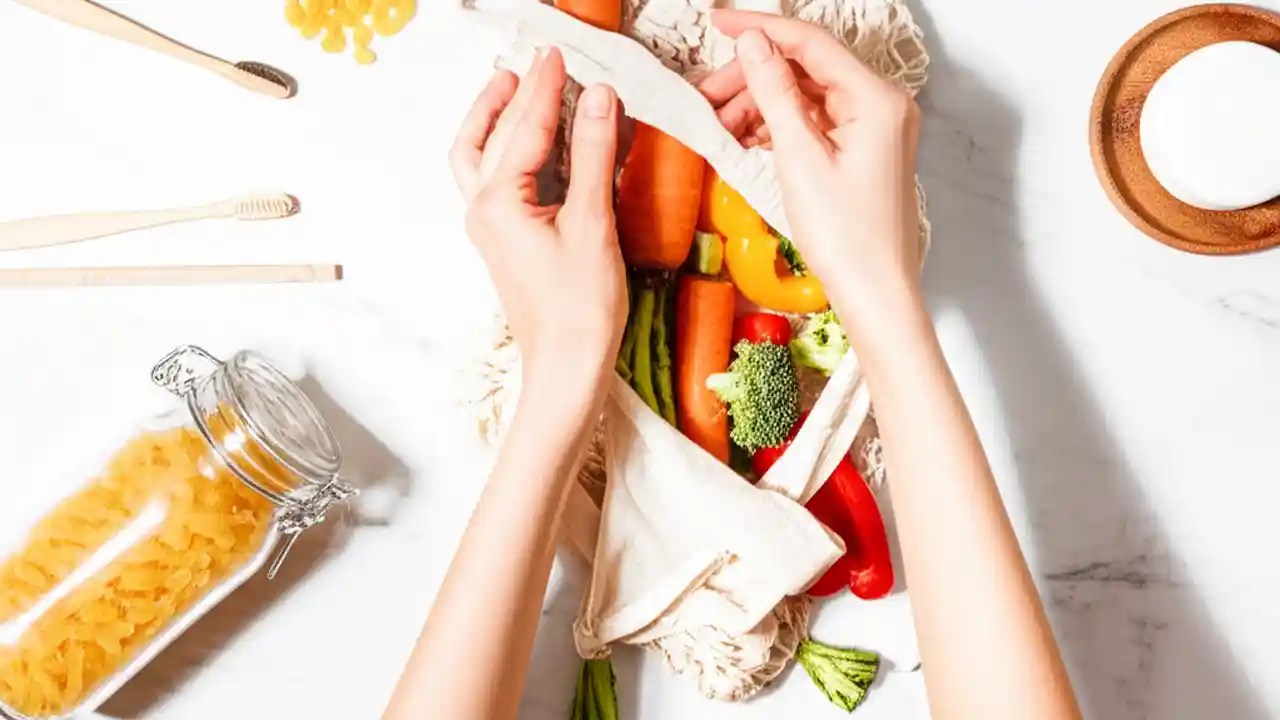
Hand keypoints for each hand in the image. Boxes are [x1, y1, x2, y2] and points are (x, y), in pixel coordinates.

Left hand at [451, 48, 625, 387]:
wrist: (566, 368)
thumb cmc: (579, 309)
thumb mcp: (592, 223)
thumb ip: (592, 155)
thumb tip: (598, 98)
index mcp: (499, 203)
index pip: (524, 127)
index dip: (545, 87)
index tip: (558, 53)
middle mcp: (484, 212)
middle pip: (486, 138)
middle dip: (507, 97)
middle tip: (531, 65)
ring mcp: (491, 229)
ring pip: (478, 161)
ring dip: (494, 122)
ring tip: (515, 91)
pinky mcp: (506, 243)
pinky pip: (496, 183)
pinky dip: (507, 153)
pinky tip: (534, 146)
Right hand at [700, 11, 922, 325]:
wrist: (875, 293)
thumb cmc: (846, 236)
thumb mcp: (799, 158)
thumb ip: (774, 93)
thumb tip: (754, 44)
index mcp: (876, 99)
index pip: (811, 43)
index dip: (761, 29)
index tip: (718, 23)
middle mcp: (882, 105)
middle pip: (807, 68)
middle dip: (754, 77)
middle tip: (708, 96)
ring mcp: (874, 128)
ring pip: (806, 96)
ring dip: (761, 104)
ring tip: (721, 125)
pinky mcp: (862, 150)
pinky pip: (814, 122)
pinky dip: (779, 127)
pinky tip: (746, 141)